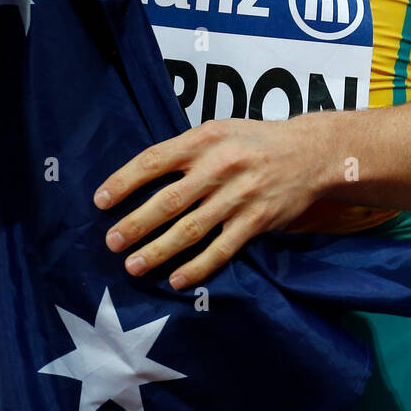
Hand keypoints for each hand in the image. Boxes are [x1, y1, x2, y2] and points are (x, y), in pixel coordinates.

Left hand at [94, 116, 333, 288]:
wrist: (310, 153)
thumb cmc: (255, 141)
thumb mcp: (219, 131)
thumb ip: (186, 151)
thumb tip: (143, 177)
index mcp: (203, 140)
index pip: (154, 160)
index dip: (124, 181)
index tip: (100, 200)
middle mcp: (218, 166)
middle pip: (167, 201)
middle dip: (135, 224)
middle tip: (111, 241)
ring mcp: (238, 196)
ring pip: (190, 229)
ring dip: (158, 250)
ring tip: (134, 265)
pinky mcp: (256, 221)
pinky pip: (221, 249)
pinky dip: (198, 267)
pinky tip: (177, 279)